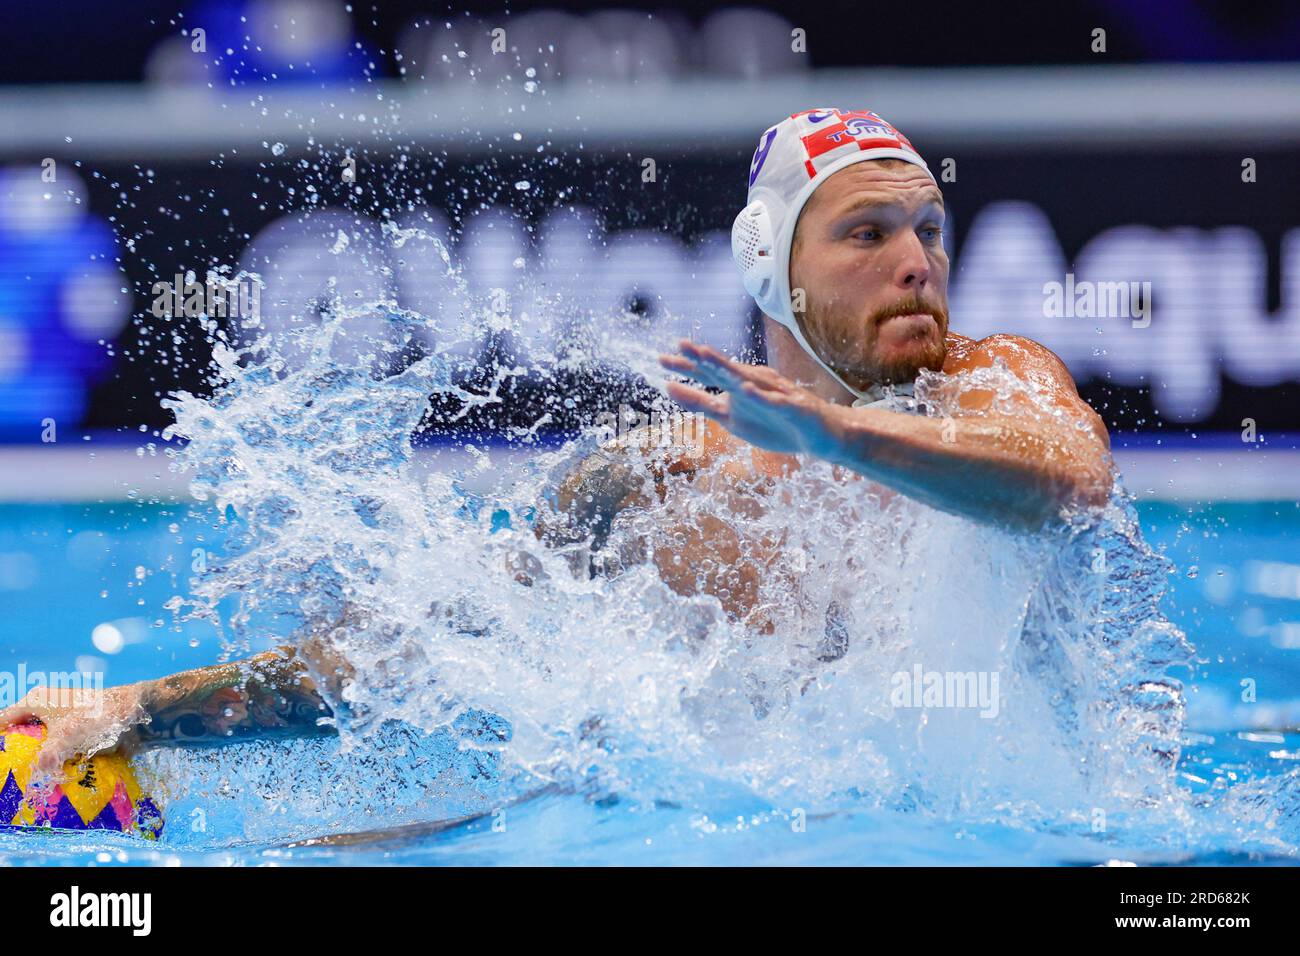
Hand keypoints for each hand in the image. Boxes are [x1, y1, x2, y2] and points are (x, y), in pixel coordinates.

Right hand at [0, 682, 150, 775]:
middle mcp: (45, 709)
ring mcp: (62, 719)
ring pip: (40, 743)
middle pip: (20, 734)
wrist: (135, 711)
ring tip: (30, 785)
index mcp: (35, 702)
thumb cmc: (97, 716)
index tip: (0, 763)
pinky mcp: (77, 730)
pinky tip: (54, 781)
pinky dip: (56, 762)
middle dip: (17, 756)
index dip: (0, 742)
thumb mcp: (65, 738)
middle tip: (12, 778)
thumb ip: (45, 759)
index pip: (3, 721)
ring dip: (38, 762)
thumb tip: (34, 780)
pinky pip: (59, 748)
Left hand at [659, 340, 843, 458]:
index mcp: (738, 387)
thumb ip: (699, 402)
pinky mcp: (793, 407)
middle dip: (705, 359)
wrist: (821, 434)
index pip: (709, 374)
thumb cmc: (772, 421)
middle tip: (683, 344)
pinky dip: (760, 396)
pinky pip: (774, 402)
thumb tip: (667, 388)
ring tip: (709, 358)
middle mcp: (755, 384)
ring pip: (748, 381)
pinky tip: (745, 390)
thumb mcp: (729, 415)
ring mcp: (775, 394)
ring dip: (728, 369)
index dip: (688, 367)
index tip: (662, 359)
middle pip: (726, 371)